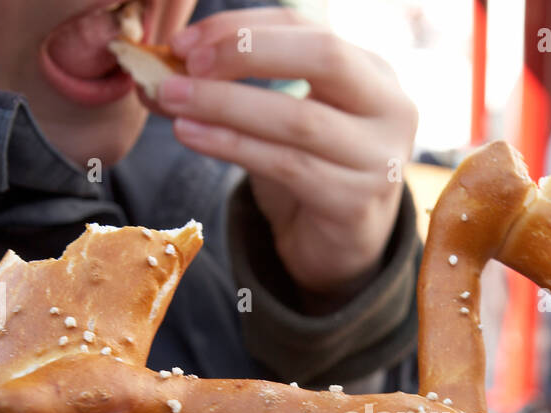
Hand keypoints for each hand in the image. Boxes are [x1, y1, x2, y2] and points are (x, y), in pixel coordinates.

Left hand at [153, 8, 418, 299]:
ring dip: (227, 104)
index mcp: (374, 72)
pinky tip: (193, 134)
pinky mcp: (356, 203)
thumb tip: (158, 68)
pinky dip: (233, 146)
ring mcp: (380, 158)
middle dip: (246, 53)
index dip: (242, 27)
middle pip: (324, 57)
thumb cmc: (311, 172)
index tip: (185, 41)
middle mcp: (392, 109)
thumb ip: (239, 87)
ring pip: (298, 118)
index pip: (306, 28)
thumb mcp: (283, 119)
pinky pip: (286, 166)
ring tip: (172, 99)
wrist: (342, 247)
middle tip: (185, 63)